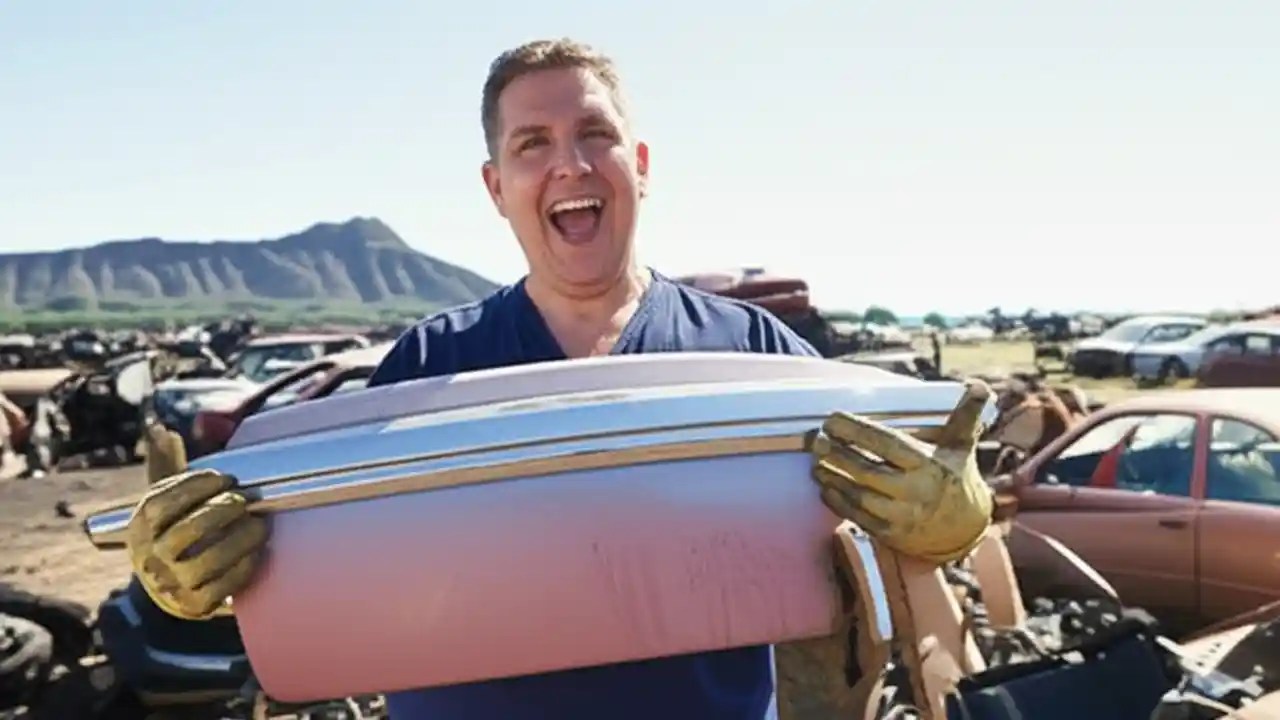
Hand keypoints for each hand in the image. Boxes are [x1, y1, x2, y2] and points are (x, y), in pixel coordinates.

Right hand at [126, 424, 266, 619]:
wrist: (169, 584)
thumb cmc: (173, 528)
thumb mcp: (162, 498)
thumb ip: (165, 465)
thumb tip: (161, 429)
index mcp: (139, 527)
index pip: (161, 504)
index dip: (194, 487)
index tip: (224, 477)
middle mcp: (149, 557)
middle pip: (185, 532)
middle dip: (219, 512)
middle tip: (245, 500)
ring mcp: (171, 584)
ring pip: (205, 561)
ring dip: (238, 540)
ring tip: (261, 524)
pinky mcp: (195, 606)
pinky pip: (222, 587)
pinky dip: (244, 567)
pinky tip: (259, 551)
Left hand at [809, 380, 994, 564]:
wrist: (964, 529)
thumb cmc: (956, 477)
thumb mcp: (961, 447)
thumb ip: (965, 416)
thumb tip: (980, 386)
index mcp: (929, 465)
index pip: (887, 444)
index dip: (858, 431)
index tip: (832, 419)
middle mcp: (914, 491)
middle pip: (867, 472)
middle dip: (839, 455)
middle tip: (817, 440)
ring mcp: (901, 515)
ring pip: (858, 496)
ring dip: (833, 478)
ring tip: (815, 461)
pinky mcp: (889, 534)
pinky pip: (857, 517)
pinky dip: (837, 502)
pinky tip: (824, 486)